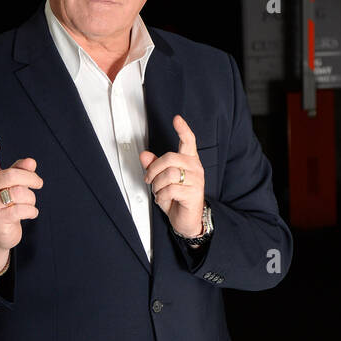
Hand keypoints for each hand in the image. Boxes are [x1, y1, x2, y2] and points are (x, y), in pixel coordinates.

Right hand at [0, 138, 42, 270]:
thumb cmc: (5, 203)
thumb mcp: (11, 185)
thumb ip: (20, 171)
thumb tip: (31, 162)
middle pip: (11, 176)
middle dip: (30, 178)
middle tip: (39, 183)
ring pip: (19, 193)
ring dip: (31, 198)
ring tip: (30, 203)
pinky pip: (21, 210)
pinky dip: (32, 211)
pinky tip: (31, 213)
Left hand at [140, 114, 205, 237]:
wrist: (187, 221)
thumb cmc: (177, 199)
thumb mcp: (162, 181)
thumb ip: (154, 166)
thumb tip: (144, 155)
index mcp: (189, 161)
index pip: (189, 141)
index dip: (183, 129)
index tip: (177, 119)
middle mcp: (195, 168)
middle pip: (170, 158)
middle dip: (154, 169)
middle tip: (149, 180)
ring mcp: (196, 180)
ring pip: (169, 174)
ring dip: (157, 185)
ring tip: (158, 192)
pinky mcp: (193, 193)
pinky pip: (170, 189)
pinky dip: (161, 196)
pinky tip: (164, 200)